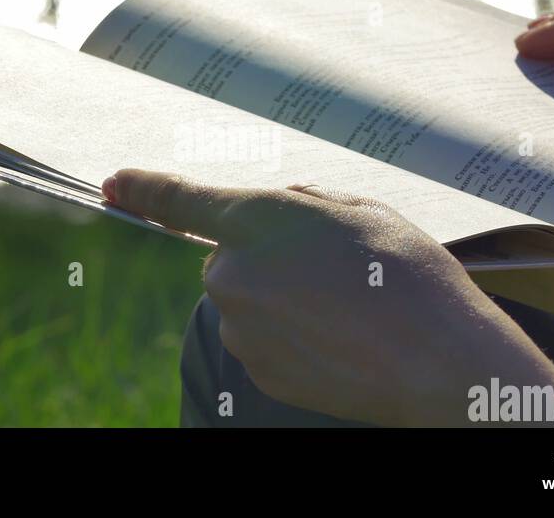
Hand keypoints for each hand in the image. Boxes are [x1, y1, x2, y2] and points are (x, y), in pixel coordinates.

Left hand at [103, 169, 553, 426]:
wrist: (440, 366)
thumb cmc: (411, 277)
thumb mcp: (363, 211)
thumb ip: (303, 203)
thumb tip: (278, 208)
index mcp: (260, 221)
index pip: (183, 200)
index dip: (144, 189)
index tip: (112, 184)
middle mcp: (236, 274)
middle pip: (227, 256)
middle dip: (263, 256)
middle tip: (326, 266)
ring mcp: (243, 328)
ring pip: (246, 299)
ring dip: (279, 297)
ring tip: (343, 305)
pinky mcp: (257, 370)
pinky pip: (261, 337)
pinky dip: (288, 333)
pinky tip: (336, 335)